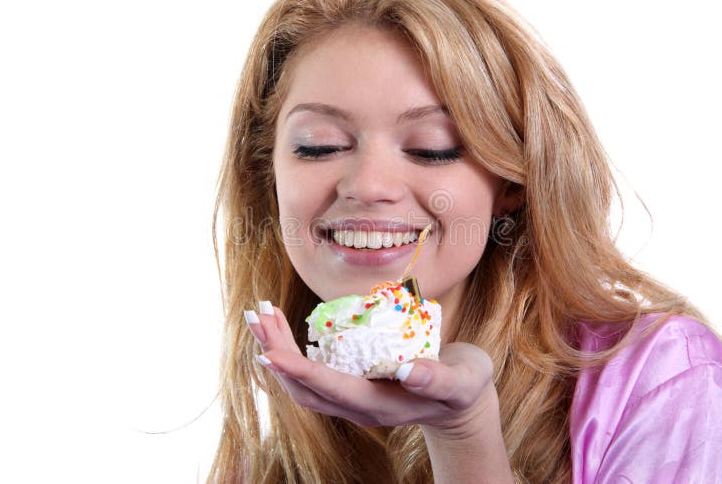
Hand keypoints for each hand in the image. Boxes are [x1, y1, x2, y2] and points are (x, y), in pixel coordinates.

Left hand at [245, 301, 497, 433]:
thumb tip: (408, 370)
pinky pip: (312, 373)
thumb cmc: (464, 388)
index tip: (269, 352)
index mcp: (379, 406)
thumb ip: (439, 379)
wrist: (461, 405)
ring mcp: (352, 398)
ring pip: (303, 382)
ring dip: (278, 350)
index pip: (330, 389)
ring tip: (261, 316)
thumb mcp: (463, 382)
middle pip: (304, 387)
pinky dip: (292, 352)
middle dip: (276, 353)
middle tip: (257, 315)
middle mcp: (357, 406)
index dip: (298, 371)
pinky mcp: (351, 385)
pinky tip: (283, 330)